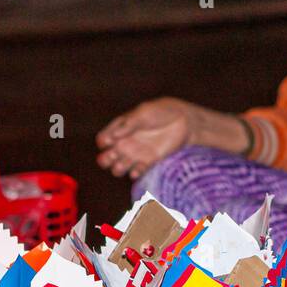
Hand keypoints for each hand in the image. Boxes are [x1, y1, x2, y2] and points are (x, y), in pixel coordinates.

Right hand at [96, 97, 249, 177]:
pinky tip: (136, 172)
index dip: (103, 142)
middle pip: (105, 158)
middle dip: (105, 160)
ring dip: (118, 169)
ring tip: (124, 164)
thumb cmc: (161, 112)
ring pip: (118, 168)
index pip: (103, 139)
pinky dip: (134, 174)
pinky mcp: (148, 162)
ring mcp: (135, 154)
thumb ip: (128, 124)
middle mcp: (125, 143)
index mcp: (120, 128)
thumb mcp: (143, 113)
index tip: (111, 141)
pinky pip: (136, 172)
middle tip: (114, 155)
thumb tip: (113, 136)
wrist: (183, 121)